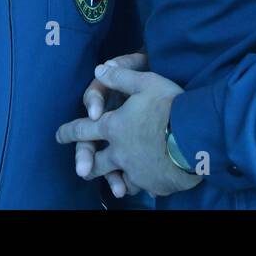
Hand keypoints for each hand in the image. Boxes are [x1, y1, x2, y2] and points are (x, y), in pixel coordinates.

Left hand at [57, 63, 201, 197]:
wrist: (196, 137)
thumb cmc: (170, 106)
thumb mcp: (145, 82)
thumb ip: (120, 76)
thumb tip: (99, 69)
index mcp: (113, 127)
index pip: (83, 130)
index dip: (69, 132)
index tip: (59, 136)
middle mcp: (119, 153)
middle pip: (96, 163)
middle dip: (87, 163)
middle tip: (82, 168)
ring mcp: (136, 171)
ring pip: (119, 178)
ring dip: (115, 179)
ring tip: (115, 182)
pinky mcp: (154, 184)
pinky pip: (142, 186)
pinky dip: (141, 183)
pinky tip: (145, 182)